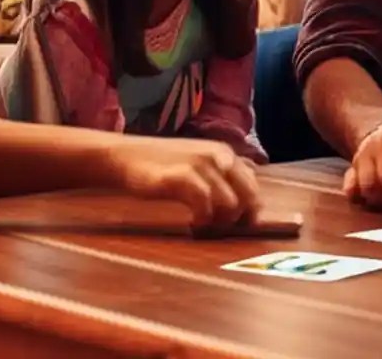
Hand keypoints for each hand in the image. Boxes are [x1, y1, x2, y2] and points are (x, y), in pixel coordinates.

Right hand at [105, 137, 260, 227]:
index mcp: (226, 153)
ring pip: (230, 204)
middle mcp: (219, 156)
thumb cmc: (164, 164)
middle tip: (220, 228)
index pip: (254, 186)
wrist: (126, 156)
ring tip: (203, 225)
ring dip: (219, 222)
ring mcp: (201, 165)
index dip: (249, 210)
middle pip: (249, 196)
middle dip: (239, 218)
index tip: (234, 224)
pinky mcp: (182, 176)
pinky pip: (205, 205)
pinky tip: (192, 224)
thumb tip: (251, 187)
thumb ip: (225, 172)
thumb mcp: (201, 161)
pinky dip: (202, 220)